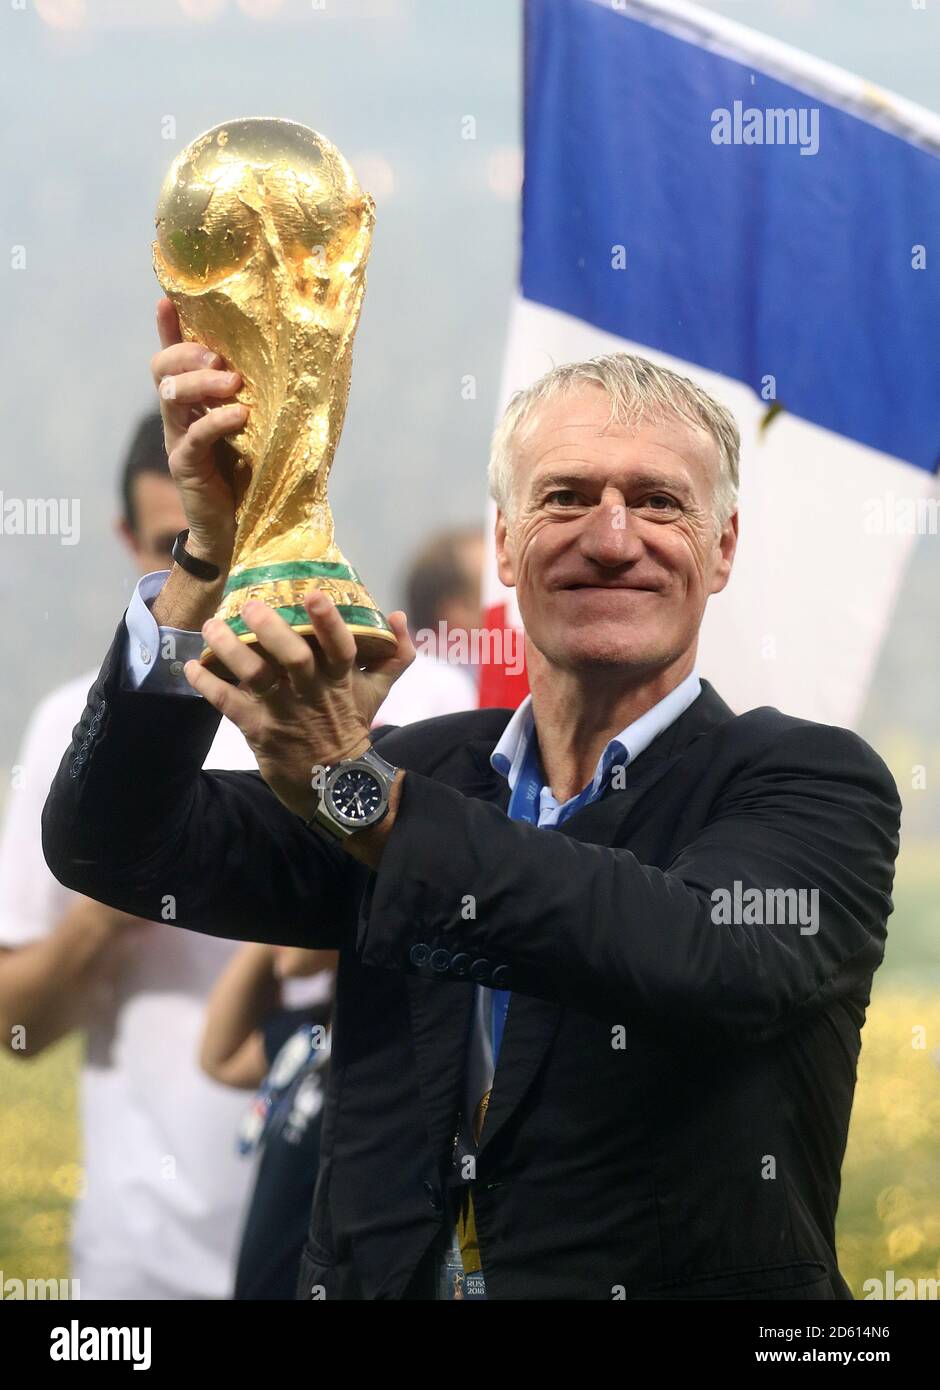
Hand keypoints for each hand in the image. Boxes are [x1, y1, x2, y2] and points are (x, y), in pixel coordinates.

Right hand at [149, 297, 247, 570]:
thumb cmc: (251, 474)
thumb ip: (260, 398)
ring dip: (202, 383)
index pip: (172, 356)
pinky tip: (240, 417)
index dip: (168, 328)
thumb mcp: (256, 428)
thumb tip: (300, 364)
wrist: (237, 529)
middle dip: (187, 353)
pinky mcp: (186, 466)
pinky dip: (216, 421)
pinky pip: (194, 435)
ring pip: (171, 395)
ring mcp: (178, 439)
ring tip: (234, 384)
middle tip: (220, 358)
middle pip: (164, 368)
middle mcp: (179, 415)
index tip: (167, 300)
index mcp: (193, 400)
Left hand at [184, 589, 415, 820]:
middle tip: (250, 605)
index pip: (341, 647)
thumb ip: (395, 654)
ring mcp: (283, 711)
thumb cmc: (349, 727)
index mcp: (341, 679)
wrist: (334, 784)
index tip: (313, 593)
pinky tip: (190, 666)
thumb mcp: (377, 692)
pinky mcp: (259, 730)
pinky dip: (208, 684)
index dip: (328, 621)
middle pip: (295, 658)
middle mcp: (311, 693)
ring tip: (211, 626)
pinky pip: (229, 704)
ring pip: (257, 677)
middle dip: (272, 630)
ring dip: (231, 650)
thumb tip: (399, 615)